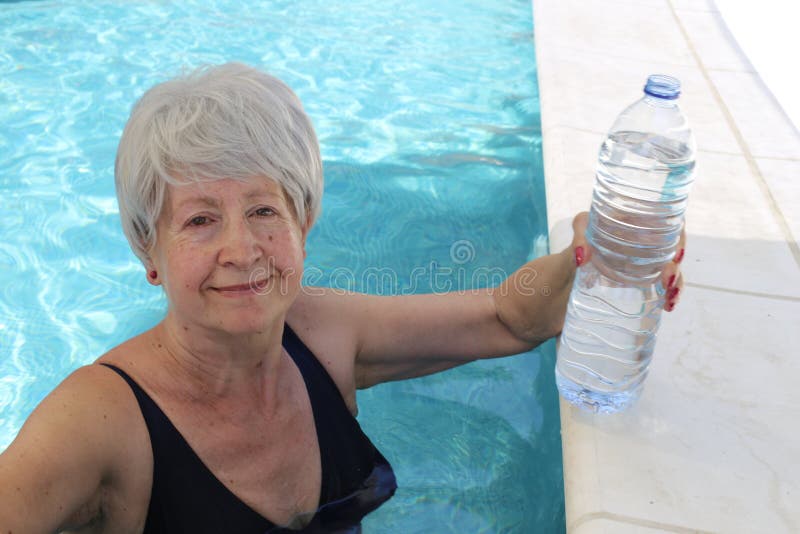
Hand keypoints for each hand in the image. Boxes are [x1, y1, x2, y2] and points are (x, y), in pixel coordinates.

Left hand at [567, 211, 685, 311]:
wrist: (573, 265)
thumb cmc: (583, 237)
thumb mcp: (582, 228)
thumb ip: (580, 236)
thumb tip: (581, 256)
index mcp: (641, 221)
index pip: (671, 223)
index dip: (679, 236)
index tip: (677, 252)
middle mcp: (650, 240)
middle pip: (674, 250)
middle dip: (676, 265)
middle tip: (668, 279)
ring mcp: (649, 262)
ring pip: (671, 270)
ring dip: (676, 283)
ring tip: (670, 297)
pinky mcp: (644, 280)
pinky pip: (662, 286)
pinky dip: (668, 295)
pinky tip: (668, 305)